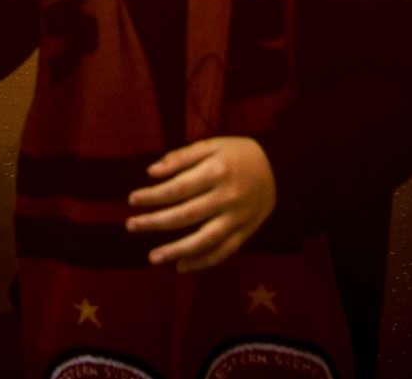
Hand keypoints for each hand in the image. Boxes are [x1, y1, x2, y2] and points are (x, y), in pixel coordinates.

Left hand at [127, 136, 275, 270]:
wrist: (281, 167)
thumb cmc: (239, 154)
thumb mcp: (213, 145)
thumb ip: (182, 157)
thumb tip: (151, 172)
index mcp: (217, 171)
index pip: (178, 188)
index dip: (153, 196)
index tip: (132, 200)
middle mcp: (228, 197)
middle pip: (186, 215)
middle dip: (155, 222)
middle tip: (131, 226)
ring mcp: (238, 218)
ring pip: (204, 239)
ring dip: (177, 250)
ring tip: (153, 257)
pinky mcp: (245, 232)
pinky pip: (223, 252)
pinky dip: (203, 262)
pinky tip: (181, 266)